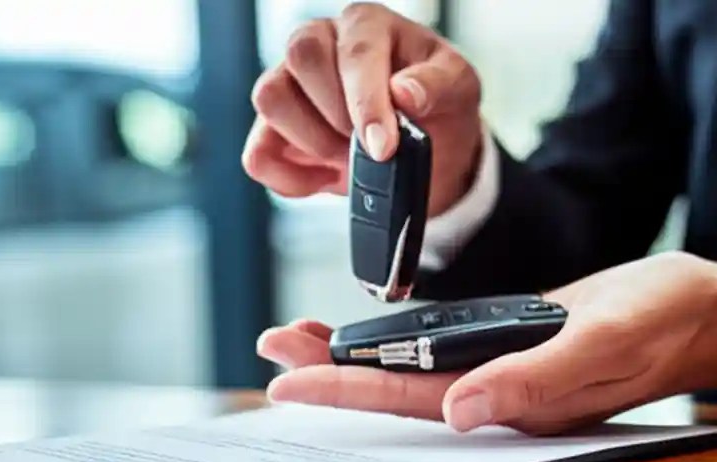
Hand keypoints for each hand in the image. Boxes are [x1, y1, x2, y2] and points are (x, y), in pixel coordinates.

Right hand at [242, 2, 485, 216]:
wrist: (426, 147)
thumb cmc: (437, 106)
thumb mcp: (458, 89)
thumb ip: (436, 85)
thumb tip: (404, 94)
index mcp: (366, 26)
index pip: (353, 51)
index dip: (365, 102)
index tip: (383, 147)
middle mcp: (320, 43)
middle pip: (300, 58)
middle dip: (337, 116)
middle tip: (369, 147)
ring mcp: (289, 84)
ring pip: (270, 99)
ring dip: (313, 143)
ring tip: (349, 159)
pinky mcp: (271, 130)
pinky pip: (258, 154)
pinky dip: (289, 179)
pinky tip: (325, 179)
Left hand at [256, 252, 716, 434]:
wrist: (706, 309)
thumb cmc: (666, 320)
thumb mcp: (606, 342)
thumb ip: (536, 378)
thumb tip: (461, 411)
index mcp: (517, 403)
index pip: (414, 402)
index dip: (349, 389)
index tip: (290, 380)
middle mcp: (501, 396)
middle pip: (398, 389)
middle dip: (330, 373)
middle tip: (271, 354)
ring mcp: (505, 373)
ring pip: (412, 368)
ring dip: (352, 356)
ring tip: (294, 341)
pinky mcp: (511, 345)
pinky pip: (440, 347)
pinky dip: (395, 337)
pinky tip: (366, 332)